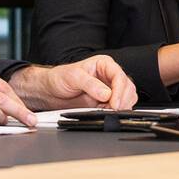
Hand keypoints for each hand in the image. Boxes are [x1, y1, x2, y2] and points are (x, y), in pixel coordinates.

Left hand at [10, 56, 137, 110]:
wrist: (50, 91)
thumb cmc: (60, 78)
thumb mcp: (73, 78)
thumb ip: (90, 85)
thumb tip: (106, 94)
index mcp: (104, 65)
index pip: (119, 76)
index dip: (120, 90)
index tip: (114, 103)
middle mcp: (109, 76)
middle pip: (127, 87)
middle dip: (123, 100)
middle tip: (113, 110)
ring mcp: (109, 89)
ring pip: (127, 97)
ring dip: (122, 106)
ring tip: (108, 111)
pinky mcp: (106, 102)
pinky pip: (119, 107)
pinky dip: (116, 112)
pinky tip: (107, 113)